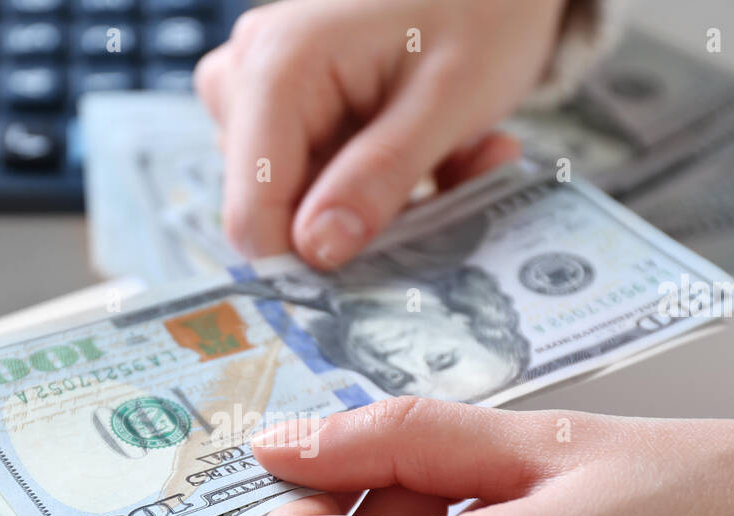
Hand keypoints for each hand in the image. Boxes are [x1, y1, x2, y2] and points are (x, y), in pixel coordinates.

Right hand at [195, 0, 565, 267]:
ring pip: (302, 200)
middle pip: (274, 207)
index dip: (306, 260)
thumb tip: (317, 252)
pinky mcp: (290, 109)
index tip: (378, 270)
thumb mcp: (446, 100)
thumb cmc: (482, 6)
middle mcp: (252, 75)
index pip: (251, 210)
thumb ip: (380, 178)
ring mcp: (267, 92)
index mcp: (277, 66)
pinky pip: (320, 180)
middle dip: (359, 221)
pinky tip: (438, 153)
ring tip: (449, 159)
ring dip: (380, 203)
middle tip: (442, 191)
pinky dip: (381, 184)